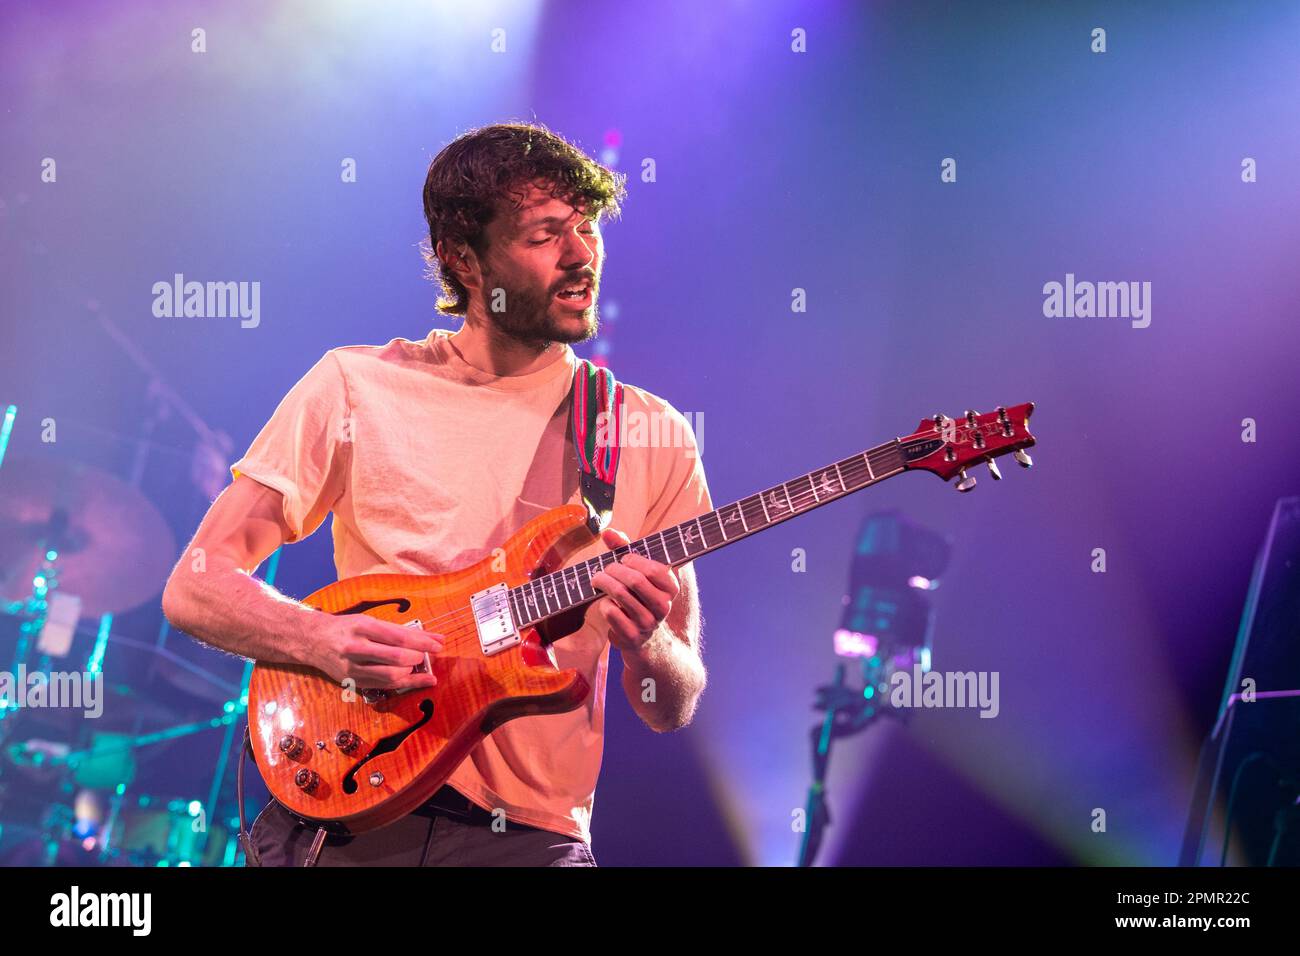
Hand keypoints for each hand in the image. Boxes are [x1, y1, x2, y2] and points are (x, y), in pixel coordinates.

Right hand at [309, 613, 443, 691]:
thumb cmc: (346, 628)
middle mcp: (356, 647)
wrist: (313, 641)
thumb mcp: (369, 621)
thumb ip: (400, 630)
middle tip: (426, 655)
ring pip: (391, 676)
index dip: (423, 642)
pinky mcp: (353, 681)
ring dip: (412, 673)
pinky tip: (417, 680)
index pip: (399, 637)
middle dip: (418, 658)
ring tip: (419, 666)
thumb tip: (434, 637)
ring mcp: (353, 667)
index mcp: (362, 626)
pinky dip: (404, 683)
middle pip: (396, 658)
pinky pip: (384, 686)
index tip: (439, 644)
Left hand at [590, 528, 679, 655]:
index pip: (655, 569)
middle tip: (604, 569)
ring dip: (603, 583)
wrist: (645, 640)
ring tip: (597, 579)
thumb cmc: (638, 597)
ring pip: (621, 595)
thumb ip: (625, 549)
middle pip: (635, 580)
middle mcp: (663, 606)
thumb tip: (607, 531)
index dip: (634, 560)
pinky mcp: (632, 636)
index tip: (623, 559)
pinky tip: (605, 603)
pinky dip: (603, 604)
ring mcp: (648, 623)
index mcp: (671, 588)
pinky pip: (612, 613)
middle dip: (613, 570)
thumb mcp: (638, 573)